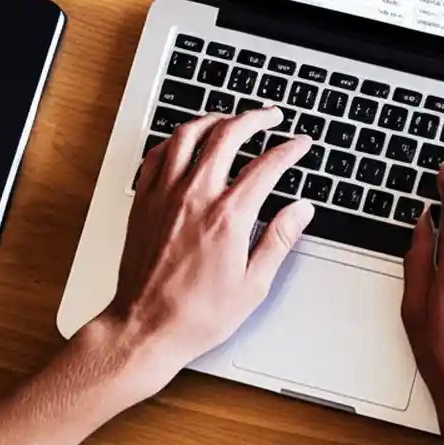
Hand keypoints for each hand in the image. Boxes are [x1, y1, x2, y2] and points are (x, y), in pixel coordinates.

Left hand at [0, 108, 314, 444]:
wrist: (144, 328)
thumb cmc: (196, 314)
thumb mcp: (253, 285)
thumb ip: (279, 239)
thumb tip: (300, 210)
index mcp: (227, 217)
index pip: (266, 166)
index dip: (289, 149)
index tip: (299, 144)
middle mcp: (195, 197)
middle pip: (227, 135)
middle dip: (255, 118)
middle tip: (270, 116)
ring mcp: (164, 196)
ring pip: (188, 135)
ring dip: (214, 119)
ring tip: (230, 118)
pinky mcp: (143, 202)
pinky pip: (157, 155)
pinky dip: (175, 140)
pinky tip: (185, 142)